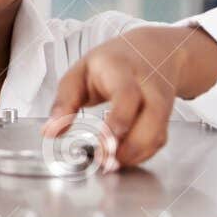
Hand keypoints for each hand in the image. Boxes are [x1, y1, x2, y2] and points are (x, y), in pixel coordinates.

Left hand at [44, 27, 205, 169]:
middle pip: (151, 117)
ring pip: (157, 134)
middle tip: (104, 162)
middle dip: (129, 146)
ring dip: (134, 155)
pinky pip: (158, 141)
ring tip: (109, 164)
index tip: (103, 140)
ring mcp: (161, 102)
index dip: (118, 119)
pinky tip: (121, 158)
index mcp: (122, 70)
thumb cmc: (111, 63)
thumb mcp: (80, 72)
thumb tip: (50, 132)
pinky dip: (141, 155)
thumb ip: (64, 101)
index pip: (127, 94)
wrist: (153, 52)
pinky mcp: (166, 118)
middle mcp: (148, 86)